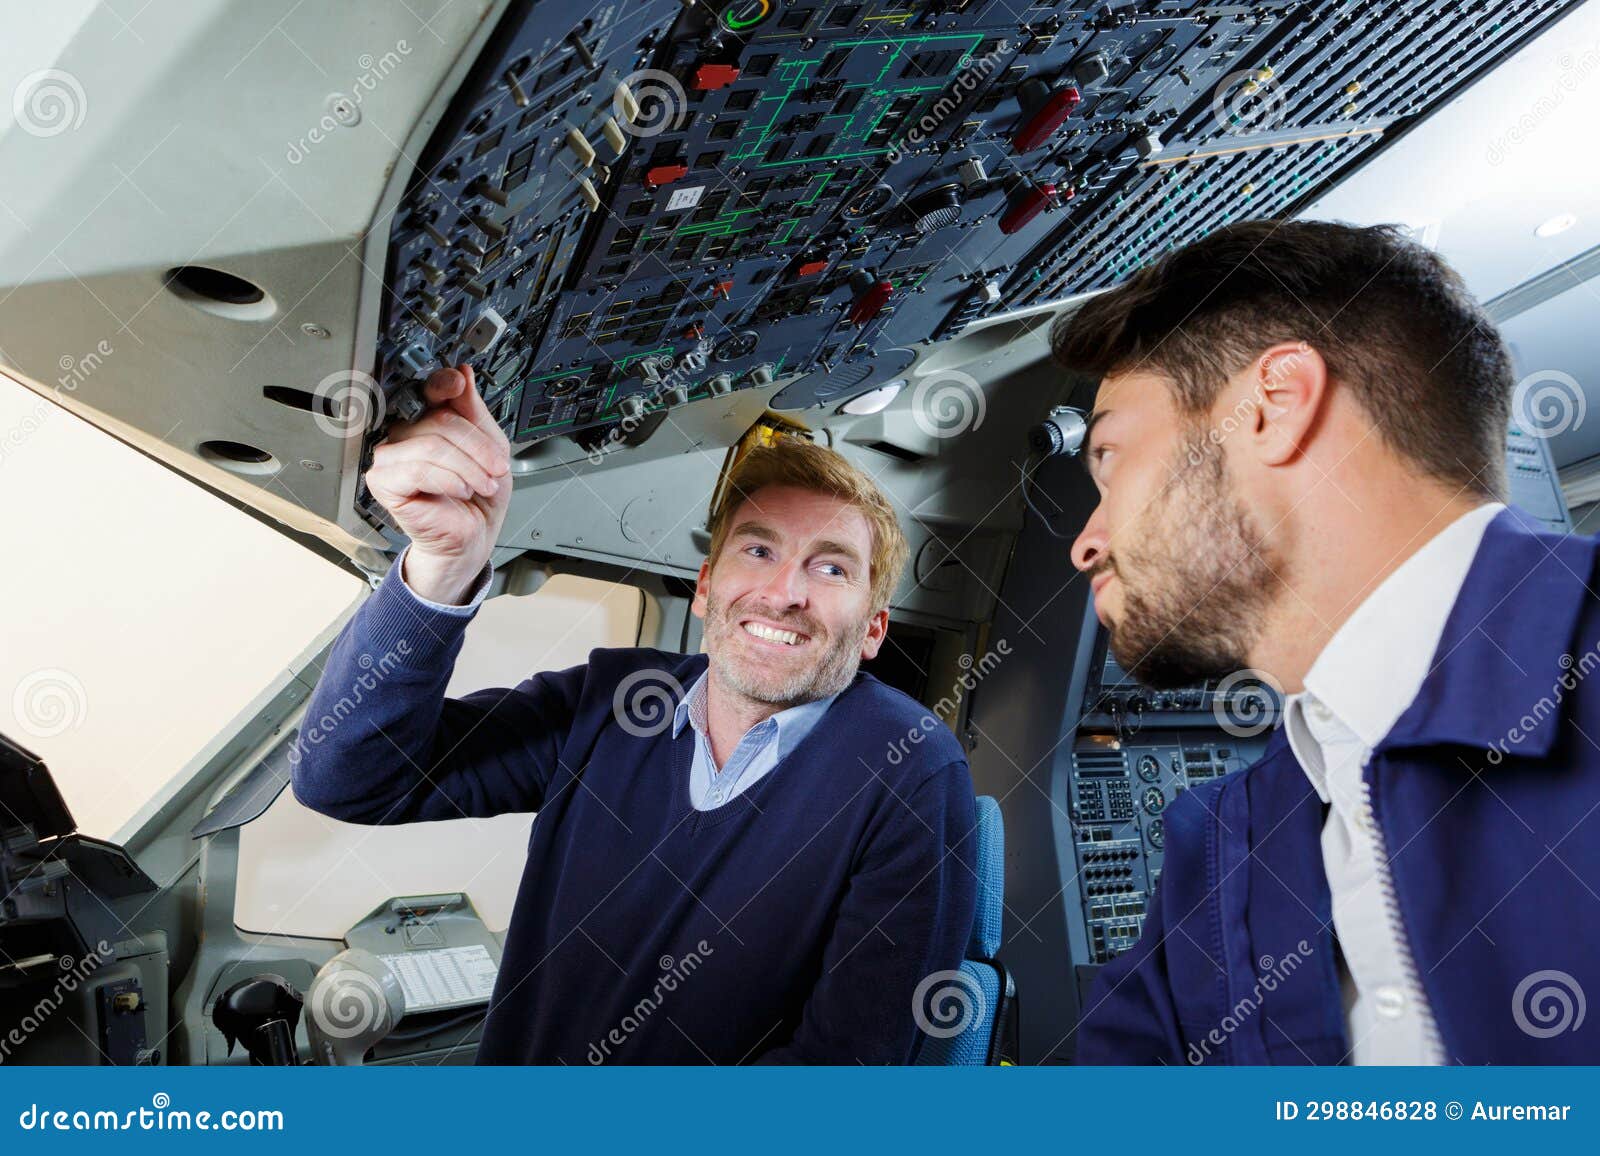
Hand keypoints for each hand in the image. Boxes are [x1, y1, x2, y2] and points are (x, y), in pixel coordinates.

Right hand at [365, 365, 512, 603]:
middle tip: (496, 468)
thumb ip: (475, 413)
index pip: (430, 390)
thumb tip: (463, 374)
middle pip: (440, 420)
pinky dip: (448, 479)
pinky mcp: (385, 482)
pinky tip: (462, 490)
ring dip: (468, 466)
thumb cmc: (478, 498)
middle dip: (477, 446)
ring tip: (484, 484)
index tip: (459, 385)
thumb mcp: (491, 448)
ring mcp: (392, 458)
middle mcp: (406, 435)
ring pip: (432, 444)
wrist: (472, 537)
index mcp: (429, 422)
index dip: (444, 384)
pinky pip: (418, 469)